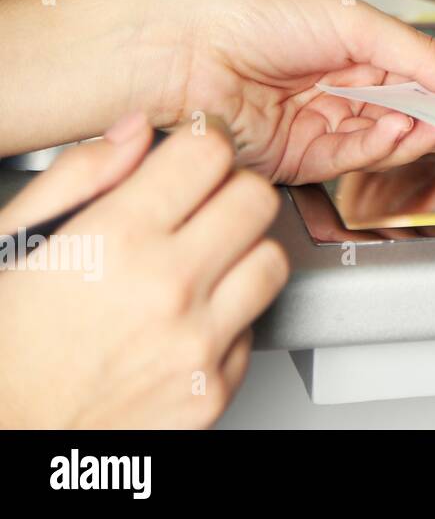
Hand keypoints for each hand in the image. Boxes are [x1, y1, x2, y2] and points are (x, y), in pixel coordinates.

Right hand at [0, 114, 286, 427]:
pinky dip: (229, 318)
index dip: (204, 143)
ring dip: (242, 253)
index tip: (195, 154)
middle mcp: (166, 291)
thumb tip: (137, 130)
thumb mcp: (11, 242)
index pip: (209, 153)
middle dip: (230, 191)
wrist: (2, 440)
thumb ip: (79, 175)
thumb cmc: (1, 348)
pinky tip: (184, 320)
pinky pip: (253, 328)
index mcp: (114, 243)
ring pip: (271, 260)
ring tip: (198, 263)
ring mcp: (196, 345)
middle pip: (256, 198)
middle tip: (201, 205)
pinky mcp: (213, 390)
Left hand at [155, 0, 434, 183]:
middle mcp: (337, 88)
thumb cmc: (249, 17)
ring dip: (415, 132)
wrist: (180, 53)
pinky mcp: (300, 159)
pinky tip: (397, 129)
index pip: (415, 71)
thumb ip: (415, 52)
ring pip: (385, 138)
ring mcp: (320, 124)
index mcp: (350, 48)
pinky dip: (380, 146)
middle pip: (406, 110)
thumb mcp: (349, 21)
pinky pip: (353, 158)